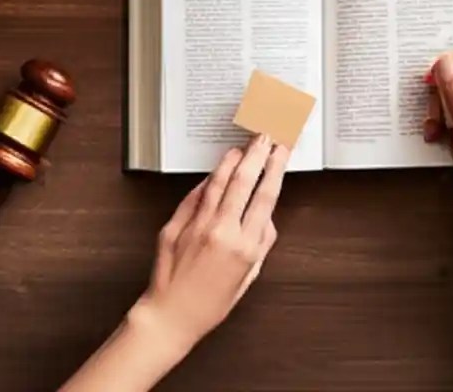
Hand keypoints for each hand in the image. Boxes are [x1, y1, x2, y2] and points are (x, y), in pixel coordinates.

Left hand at [139, 136, 289, 347]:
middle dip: (257, 154)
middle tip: (265, 136)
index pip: (265, 196)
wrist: (171, 315)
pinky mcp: (175, 225)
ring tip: (242, 147)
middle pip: (244, 181)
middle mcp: (222, 232)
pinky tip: (216, 170)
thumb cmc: (210, 303)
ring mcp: (197, 226)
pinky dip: (208, 180)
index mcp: (245, 246)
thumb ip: (260, 244)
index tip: (281, 152)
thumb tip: (265, 218)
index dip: (275, 169)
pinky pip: (195, 195)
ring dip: (232, 160)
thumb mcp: (248, 277)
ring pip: (218, 182)